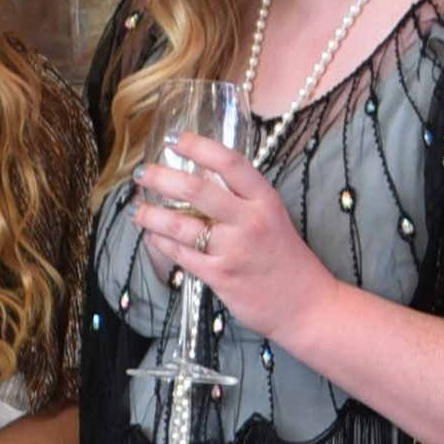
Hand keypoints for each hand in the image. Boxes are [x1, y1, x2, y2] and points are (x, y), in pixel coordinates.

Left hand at [129, 133, 333, 345]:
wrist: (306, 305)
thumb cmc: (287, 260)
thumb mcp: (273, 218)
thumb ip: (243, 200)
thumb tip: (203, 180)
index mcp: (265, 200)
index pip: (229, 163)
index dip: (198, 146)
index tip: (173, 138)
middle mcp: (249, 220)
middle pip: (197, 190)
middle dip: (162, 178)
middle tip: (142, 172)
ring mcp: (234, 250)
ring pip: (181, 226)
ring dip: (152, 216)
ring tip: (137, 210)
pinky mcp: (222, 277)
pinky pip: (182, 256)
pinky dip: (162, 245)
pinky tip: (152, 238)